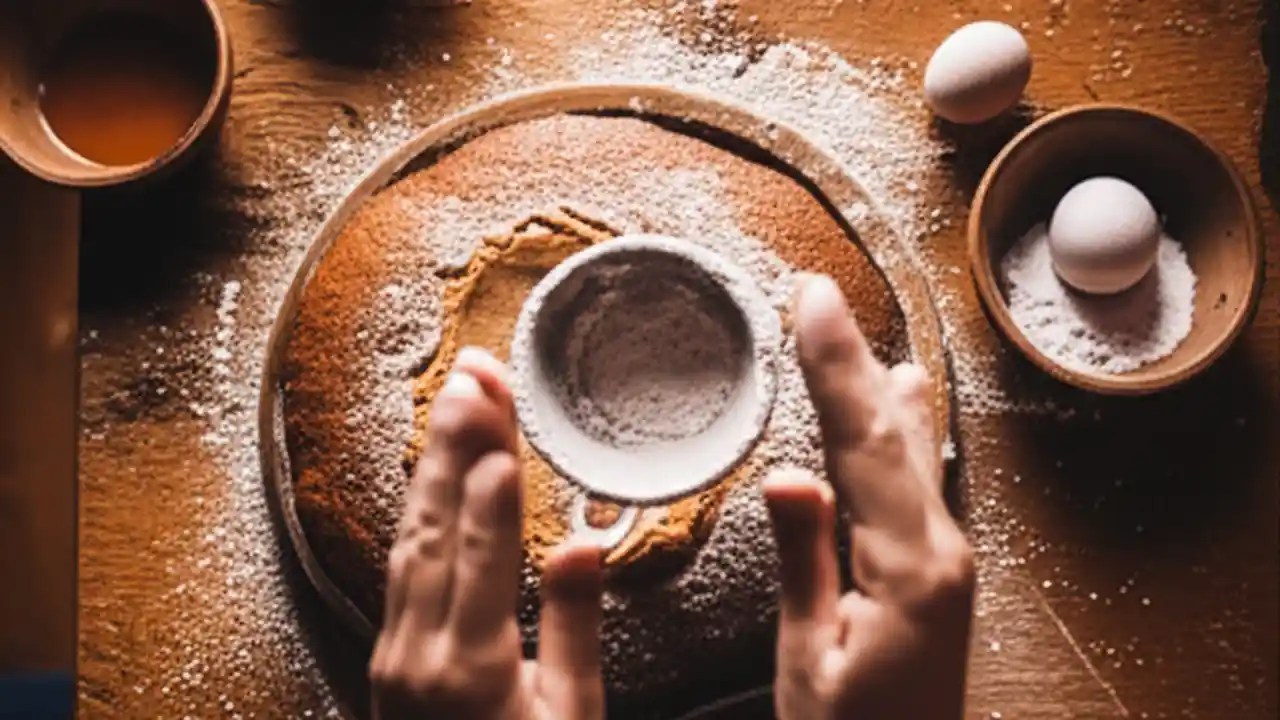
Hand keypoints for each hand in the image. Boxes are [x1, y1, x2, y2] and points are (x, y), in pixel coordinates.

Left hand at [370, 348, 605, 719]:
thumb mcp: (572, 717)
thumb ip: (572, 629)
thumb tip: (580, 548)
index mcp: (472, 672)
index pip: (480, 560)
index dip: (489, 493)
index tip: (497, 434)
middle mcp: (419, 653)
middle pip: (435, 528)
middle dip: (454, 446)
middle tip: (472, 377)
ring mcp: (395, 650)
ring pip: (410, 536)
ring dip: (432, 463)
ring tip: (455, 400)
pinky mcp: (388, 652)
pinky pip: (399, 562)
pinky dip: (419, 508)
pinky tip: (431, 474)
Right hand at [764, 275, 974, 719]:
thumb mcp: (809, 659)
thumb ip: (806, 562)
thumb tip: (787, 477)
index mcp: (909, 568)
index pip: (865, 441)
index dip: (835, 365)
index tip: (810, 302)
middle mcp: (940, 553)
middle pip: (895, 432)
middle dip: (853, 358)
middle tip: (819, 296)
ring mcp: (945, 560)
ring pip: (912, 450)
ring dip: (878, 387)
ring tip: (858, 336)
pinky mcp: (936, 573)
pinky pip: (917, 479)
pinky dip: (896, 430)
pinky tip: (899, 410)